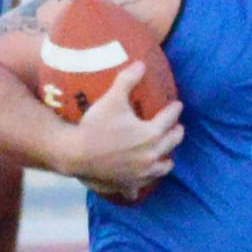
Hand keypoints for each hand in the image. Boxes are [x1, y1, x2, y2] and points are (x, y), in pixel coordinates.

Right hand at [58, 66, 183, 202]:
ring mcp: (141, 173)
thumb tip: (141, 63)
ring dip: (166, 159)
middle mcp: (151, 155)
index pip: (170, 118)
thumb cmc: (95, 125)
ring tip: (164, 155)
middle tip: (175, 127)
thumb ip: (128, 80)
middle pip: (172, 142)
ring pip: (163, 168)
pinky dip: (141, 183)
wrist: (75, 153)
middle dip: (176, 132)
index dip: (174, 109)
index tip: (177, 105)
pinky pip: (139, 188)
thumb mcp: (112, 99)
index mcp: (151, 133)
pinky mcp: (128, 184)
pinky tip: (139, 181)